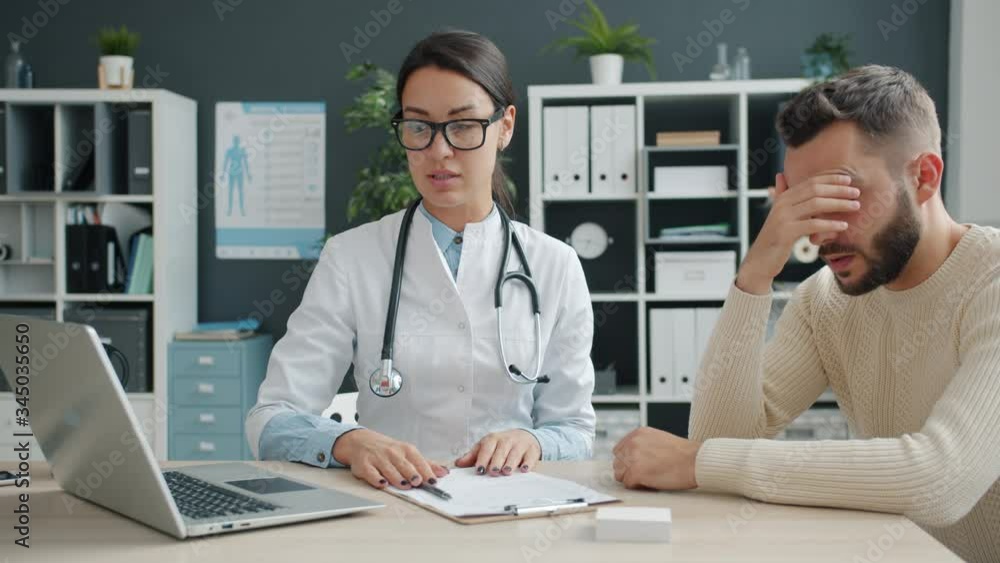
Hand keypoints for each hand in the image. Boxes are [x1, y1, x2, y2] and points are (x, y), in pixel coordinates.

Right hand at [332, 429, 448, 489]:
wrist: (360, 441)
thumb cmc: (387, 450)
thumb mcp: (407, 453)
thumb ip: (425, 464)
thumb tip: (443, 472)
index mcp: (405, 450)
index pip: (418, 461)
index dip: (426, 471)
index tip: (433, 481)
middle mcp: (392, 453)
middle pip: (404, 465)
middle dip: (412, 473)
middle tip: (418, 482)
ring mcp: (378, 459)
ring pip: (389, 470)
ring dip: (397, 478)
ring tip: (404, 485)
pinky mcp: (364, 465)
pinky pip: (371, 473)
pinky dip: (376, 479)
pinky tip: (382, 483)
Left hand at [455, 429, 541, 475]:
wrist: (525, 436)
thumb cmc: (501, 445)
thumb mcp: (486, 447)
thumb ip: (472, 456)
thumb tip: (457, 464)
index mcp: (493, 439)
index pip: (487, 447)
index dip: (483, 458)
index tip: (479, 470)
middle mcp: (507, 440)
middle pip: (501, 450)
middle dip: (496, 461)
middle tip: (492, 472)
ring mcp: (520, 444)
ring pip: (515, 453)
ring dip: (510, 462)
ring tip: (506, 471)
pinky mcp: (532, 450)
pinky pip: (530, 457)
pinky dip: (528, 463)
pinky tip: (523, 470)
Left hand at [612, 427, 700, 490]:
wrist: (695, 460)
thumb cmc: (683, 453)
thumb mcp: (658, 440)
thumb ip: (643, 445)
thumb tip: (633, 458)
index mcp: (637, 433)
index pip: (619, 450)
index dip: (627, 461)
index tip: (635, 467)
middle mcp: (632, 443)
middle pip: (617, 462)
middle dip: (628, 471)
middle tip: (643, 475)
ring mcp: (633, 457)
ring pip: (620, 474)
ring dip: (631, 479)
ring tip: (647, 479)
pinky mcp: (636, 472)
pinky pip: (628, 484)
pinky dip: (638, 487)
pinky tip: (650, 484)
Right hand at [737, 172, 859, 293]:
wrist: (759, 261)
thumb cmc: (774, 239)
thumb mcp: (778, 214)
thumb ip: (781, 195)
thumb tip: (780, 175)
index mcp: (783, 198)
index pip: (810, 182)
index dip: (831, 179)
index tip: (849, 181)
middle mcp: (782, 204)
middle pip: (815, 190)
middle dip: (838, 190)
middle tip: (857, 193)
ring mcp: (783, 218)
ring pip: (816, 204)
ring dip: (838, 204)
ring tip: (855, 207)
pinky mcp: (785, 233)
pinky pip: (813, 225)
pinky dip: (830, 224)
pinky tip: (843, 226)